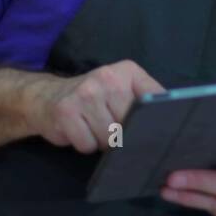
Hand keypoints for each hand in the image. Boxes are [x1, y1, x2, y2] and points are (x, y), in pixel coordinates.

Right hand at [27, 60, 164, 153]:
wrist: (45, 97)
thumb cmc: (92, 99)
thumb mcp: (121, 91)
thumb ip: (144, 103)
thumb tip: (169, 128)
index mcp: (127, 71)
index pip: (155, 98)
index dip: (158, 120)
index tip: (159, 133)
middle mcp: (107, 77)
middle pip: (131, 125)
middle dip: (124, 136)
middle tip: (111, 127)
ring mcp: (86, 93)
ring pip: (109, 138)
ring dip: (101, 142)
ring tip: (92, 127)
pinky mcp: (67, 111)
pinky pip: (87, 144)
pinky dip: (84, 144)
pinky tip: (78, 130)